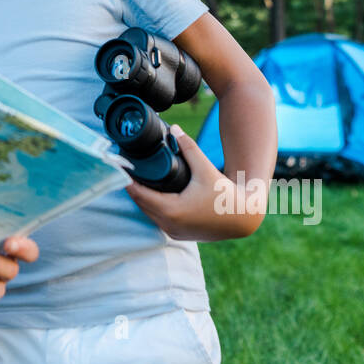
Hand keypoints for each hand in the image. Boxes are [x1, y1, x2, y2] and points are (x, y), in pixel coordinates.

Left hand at [125, 125, 263, 241]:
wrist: (243, 217)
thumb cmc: (224, 194)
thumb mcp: (205, 169)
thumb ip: (188, 148)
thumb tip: (175, 129)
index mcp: (172, 210)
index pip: (139, 194)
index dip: (128, 180)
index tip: (120, 166)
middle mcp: (169, 224)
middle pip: (141, 204)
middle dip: (133, 187)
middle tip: (125, 169)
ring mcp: (173, 232)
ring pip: (148, 213)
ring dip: (142, 198)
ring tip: (135, 179)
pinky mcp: (179, 234)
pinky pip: (158, 219)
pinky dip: (152, 207)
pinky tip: (150, 194)